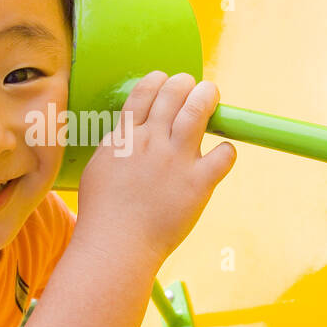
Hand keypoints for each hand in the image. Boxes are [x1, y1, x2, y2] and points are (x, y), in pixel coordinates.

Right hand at [75, 70, 236, 265]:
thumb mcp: (100, 167)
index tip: (166, 80)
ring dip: (208, 97)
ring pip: (198, 111)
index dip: (159, 81)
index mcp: (125, 137)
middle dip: (186, 84)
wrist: (116, 245)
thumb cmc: (102, 214)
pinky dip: (227, 150)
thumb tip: (129, 134)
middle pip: (174, 94)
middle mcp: (152, 141)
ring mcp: (176, 160)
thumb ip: (117, 146)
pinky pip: (223, 155)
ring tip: (212, 95)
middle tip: (194, 86)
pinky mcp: (198, 183)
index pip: (145, 92)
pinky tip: (224, 152)